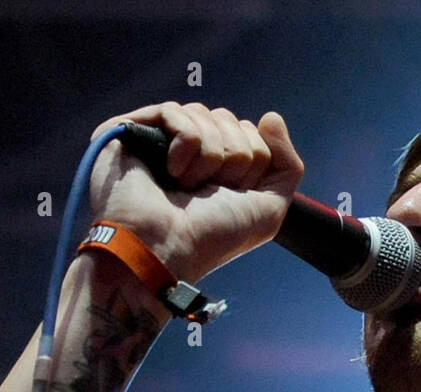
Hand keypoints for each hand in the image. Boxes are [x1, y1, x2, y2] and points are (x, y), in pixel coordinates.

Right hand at [86, 101, 304, 284]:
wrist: (164, 250)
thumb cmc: (211, 237)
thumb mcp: (268, 210)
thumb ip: (287, 165)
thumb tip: (271, 116)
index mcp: (219, 166)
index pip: (251, 133)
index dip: (251, 165)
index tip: (230, 196)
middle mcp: (191, 150)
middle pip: (231, 121)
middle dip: (231, 159)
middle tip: (206, 193)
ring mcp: (161, 138)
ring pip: (205, 114)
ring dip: (206, 157)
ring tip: (184, 188)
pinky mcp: (133, 129)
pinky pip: (177, 112)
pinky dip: (184, 145)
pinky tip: (170, 172)